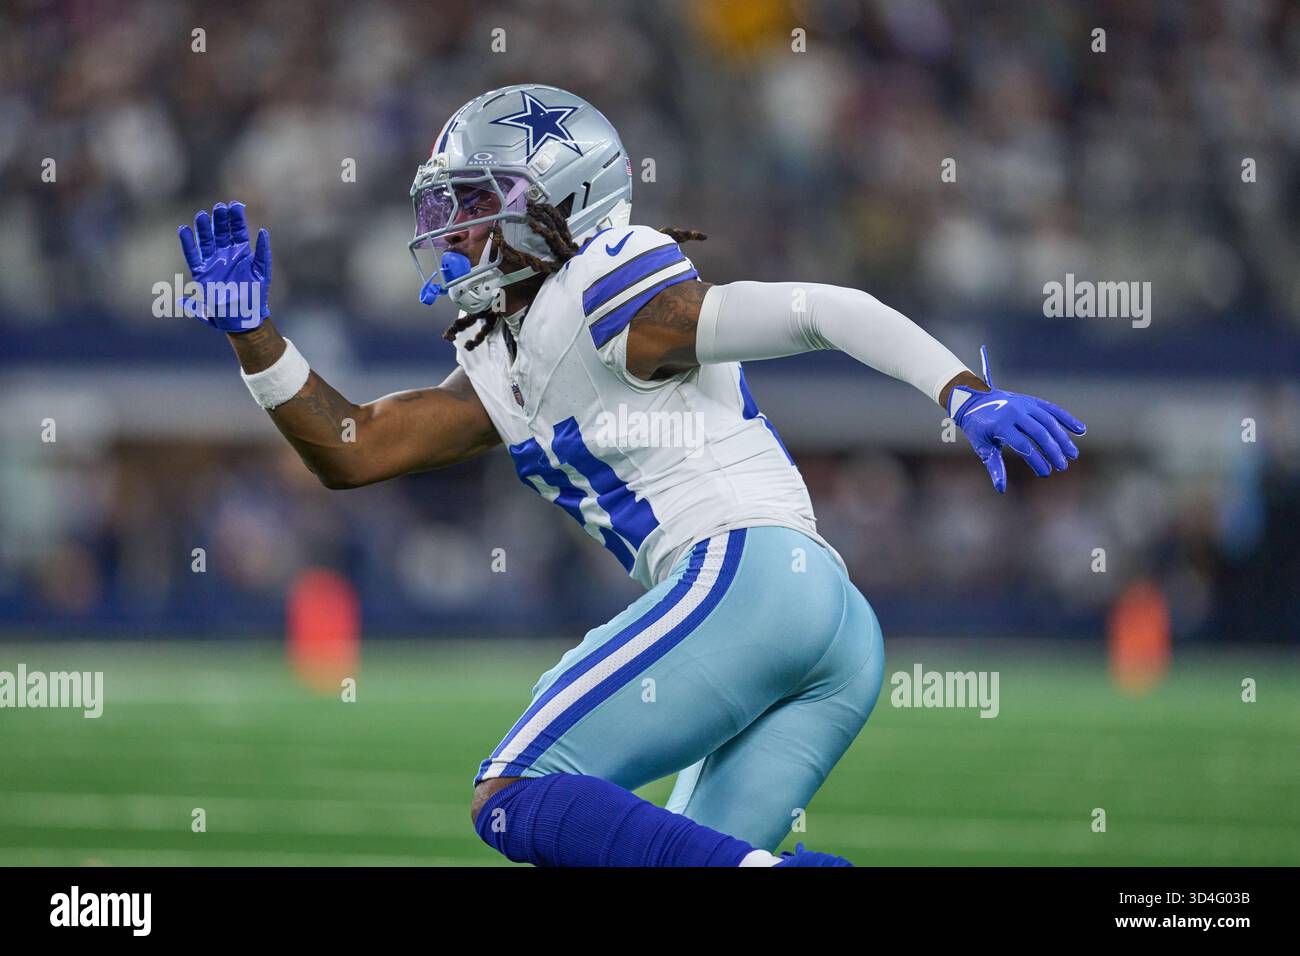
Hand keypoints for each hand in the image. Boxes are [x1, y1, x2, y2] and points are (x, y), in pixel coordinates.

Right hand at [177, 201, 271, 331]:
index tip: (235, 205)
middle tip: (219, 207)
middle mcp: (226, 255)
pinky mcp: (202, 273)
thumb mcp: (263, 272)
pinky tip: (184, 230)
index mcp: (242, 254)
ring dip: (204, 228)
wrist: (243, 315)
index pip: (238, 231)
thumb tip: (263, 231)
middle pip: (221, 233)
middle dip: (220, 220)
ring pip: (206, 241)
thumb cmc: (255, 295)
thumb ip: (264, 252)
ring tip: (202, 215)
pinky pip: (192, 256)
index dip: (236, 219)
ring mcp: (213, 263)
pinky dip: (188, 244)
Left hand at [950, 345, 1085, 492]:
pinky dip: (1067, 419)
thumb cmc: (978, 429)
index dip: (1036, 460)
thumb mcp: (982, 447)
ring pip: (1049, 421)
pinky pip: (1053, 409)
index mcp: (1000, 425)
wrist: (973, 400)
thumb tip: (1001, 489)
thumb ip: (994, 466)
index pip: (1023, 445)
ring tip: (1073, 455)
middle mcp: (1014, 412)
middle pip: (1040, 433)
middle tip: (1062, 467)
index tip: (1045, 473)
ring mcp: (1025, 404)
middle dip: (1053, 451)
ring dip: (1063, 438)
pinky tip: (1081, 430)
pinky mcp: (1032, 401)